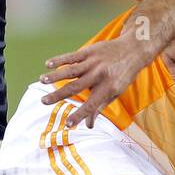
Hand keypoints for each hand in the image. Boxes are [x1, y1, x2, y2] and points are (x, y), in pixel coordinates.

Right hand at [38, 34, 154, 128]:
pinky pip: (72, 56)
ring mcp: (93, 62)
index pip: (92, 105)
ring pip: (71, 70)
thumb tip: (88, 125)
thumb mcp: (116, 92)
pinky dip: (59, 60)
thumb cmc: (123, 75)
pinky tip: (47, 64)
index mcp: (108, 88)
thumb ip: (100, 107)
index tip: (68, 124)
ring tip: (42, 81)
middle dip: (59, 95)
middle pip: (76, 87)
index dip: (80, 115)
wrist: (133, 49)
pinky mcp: (89, 52)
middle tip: (44, 101)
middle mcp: (99, 75)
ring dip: (55, 76)